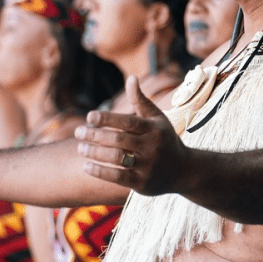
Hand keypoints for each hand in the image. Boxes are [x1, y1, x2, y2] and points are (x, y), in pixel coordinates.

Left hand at [75, 76, 190, 195]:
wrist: (183, 171)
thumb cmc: (164, 139)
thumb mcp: (157, 119)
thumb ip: (141, 100)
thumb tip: (131, 78)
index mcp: (154, 129)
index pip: (128, 121)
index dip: (107, 118)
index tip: (89, 117)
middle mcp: (152, 147)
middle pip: (119, 139)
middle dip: (96, 135)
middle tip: (78, 132)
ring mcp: (148, 166)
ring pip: (117, 158)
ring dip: (95, 153)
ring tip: (80, 147)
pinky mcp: (142, 183)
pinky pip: (118, 177)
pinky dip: (101, 172)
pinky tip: (86, 166)